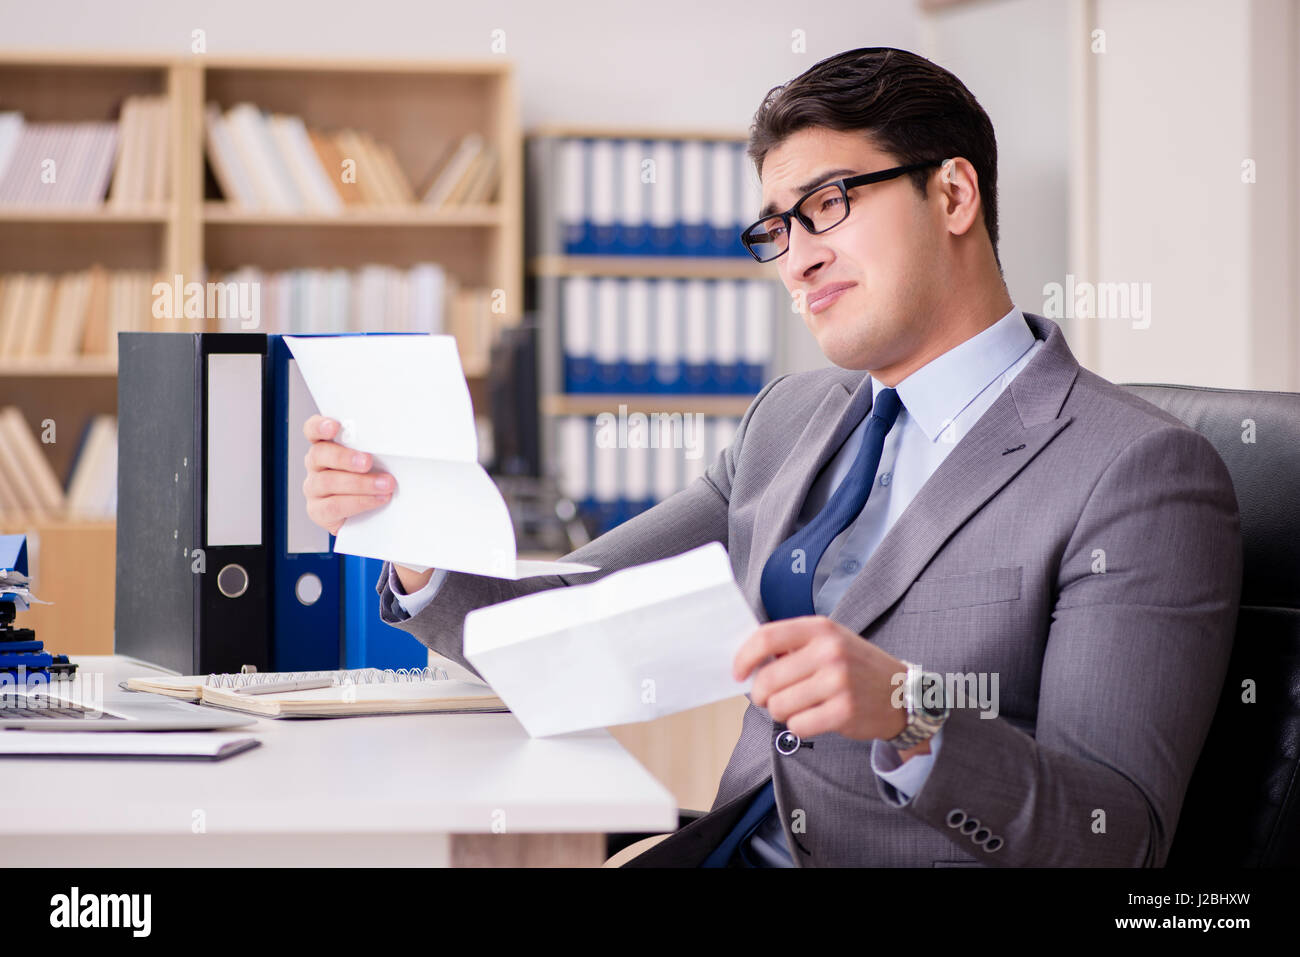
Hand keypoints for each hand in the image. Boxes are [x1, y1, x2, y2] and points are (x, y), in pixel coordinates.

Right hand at [302, 414, 395, 535]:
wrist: (368, 514)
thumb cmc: (371, 478)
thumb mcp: (374, 461)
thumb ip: (374, 451)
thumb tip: (394, 447)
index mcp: (326, 446)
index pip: (313, 430)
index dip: (320, 427)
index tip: (334, 427)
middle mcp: (316, 465)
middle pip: (319, 454)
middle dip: (345, 457)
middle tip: (368, 462)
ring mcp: (314, 488)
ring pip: (328, 482)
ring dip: (360, 483)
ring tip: (385, 485)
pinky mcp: (318, 511)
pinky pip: (334, 506)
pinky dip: (359, 502)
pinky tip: (377, 499)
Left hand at [733, 615, 927, 755]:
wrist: (903, 693)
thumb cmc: (855, 666)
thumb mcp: (829, 641)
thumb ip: (792, 646)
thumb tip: (749, 664)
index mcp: (821, 629)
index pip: (766, 638)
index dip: (744, 658)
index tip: (738, 673)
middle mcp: (830, 652)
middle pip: (768, 679)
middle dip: (762, 695)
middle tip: (771, 698)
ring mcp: (838, 682)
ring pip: (779, 706)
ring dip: (782, 712)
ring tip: (801, 706)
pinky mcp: (844, 711)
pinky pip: (797, 726)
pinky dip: (800, 726)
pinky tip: (816, 717)